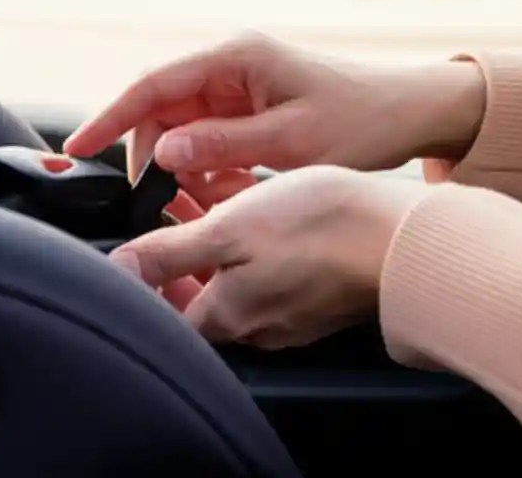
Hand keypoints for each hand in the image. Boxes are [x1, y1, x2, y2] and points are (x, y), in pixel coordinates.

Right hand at [64, 32, 484, 179]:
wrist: (413, 115)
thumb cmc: (361, 120)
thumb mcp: (291, 142)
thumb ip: (222, 146)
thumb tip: (162, 152)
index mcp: (235, 59)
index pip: (153, 86)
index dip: (110, 118)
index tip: (78, 148)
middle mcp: (229, 68)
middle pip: (161, 112)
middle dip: (155, 157)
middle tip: (158, 200)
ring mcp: (237, 89)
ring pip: (182, 133)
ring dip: (187, 171)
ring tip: (212, 200)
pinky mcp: (247, 112)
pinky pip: (208, 144)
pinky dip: (210, 173)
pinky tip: (232, 194)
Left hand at [110, 166, 428, 348]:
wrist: (405, 237)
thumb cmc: (319, 229)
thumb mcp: (227, 230)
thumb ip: (168, 253)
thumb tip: (116, 270)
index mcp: (226, 317)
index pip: (162, 314)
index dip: (142, 279)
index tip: (136, 241)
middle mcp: (256, 327)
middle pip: (197, 294)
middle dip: (179, 250)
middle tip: (171, 205)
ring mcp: (291, 316)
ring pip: (235, 278)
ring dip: (216, 241)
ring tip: (209, 195)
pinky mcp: (319, 297)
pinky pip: (271, 272)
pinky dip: (255, 243)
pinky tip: (261, 207)